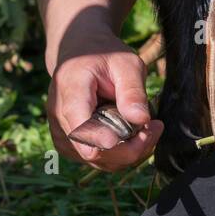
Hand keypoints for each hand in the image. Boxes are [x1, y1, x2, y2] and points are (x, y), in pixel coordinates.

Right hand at [47, 31, 162, 171]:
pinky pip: (96, 160)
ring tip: (147, 129)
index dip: (100, 140)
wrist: (80, 55)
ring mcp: (61, 132)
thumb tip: (140, 120)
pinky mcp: (68, 144)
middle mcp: (59, 115)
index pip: (78, 124)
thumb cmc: (104, 56)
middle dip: (130, 147)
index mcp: (70, 88)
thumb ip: (132, 90)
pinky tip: (133, 136)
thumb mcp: (126, 63)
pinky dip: (118, 154)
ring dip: (127, 152)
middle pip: (92, 149)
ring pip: (97, 160)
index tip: (127, 139)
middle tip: (155, 127)